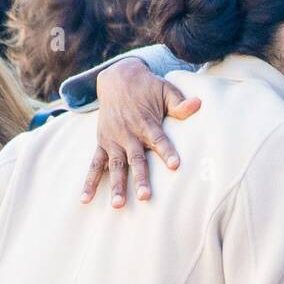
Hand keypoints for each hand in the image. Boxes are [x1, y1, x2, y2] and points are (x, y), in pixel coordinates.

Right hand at [80, 59, 201, 207]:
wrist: (117, 78)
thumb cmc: (147, 87)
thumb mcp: (165, 90)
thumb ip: (179, 102)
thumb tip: (198, 103)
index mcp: (146, 123)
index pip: (159, 140)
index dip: (167, 152)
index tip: (175, 165)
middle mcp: (129, 134)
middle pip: (136, 159)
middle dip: (140, 178)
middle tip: (145, 197)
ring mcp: (113, 140)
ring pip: (115, 166)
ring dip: (116, 185)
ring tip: (117, 205)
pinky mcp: (102, 144)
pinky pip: (95, 165)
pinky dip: (90, 181)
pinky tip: (85, 199)